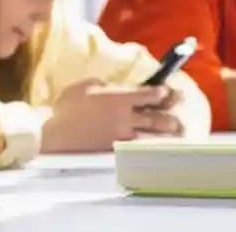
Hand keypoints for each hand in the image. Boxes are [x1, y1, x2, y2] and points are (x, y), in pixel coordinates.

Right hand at [40, 78, 180, 153]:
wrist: (57, 133)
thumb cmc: (69, 106)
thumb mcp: (87, 85)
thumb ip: (105, 85)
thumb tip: (113, 88)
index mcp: (121, 99)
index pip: (150, 95)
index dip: (161, 93)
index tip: (165, 92)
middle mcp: (127, 118)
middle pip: (157, 119)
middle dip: (170, 117)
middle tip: (178, 118)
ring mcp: (123, 136)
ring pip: (151, 136)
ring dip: (165, 135)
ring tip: (176, 135)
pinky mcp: (116, 150)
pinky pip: (138, 146)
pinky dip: (147, 146)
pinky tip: (153, 146)